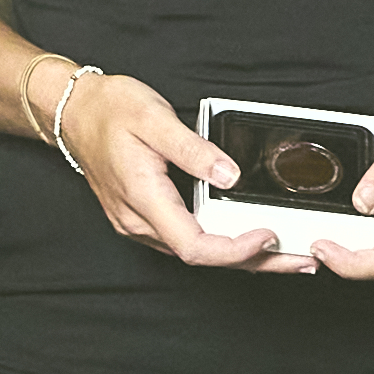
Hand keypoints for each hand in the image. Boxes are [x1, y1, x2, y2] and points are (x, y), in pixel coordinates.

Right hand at [53, 71, 282, 268]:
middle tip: (301, 259)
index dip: (236, 250)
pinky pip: (187, 240)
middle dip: (254, 262)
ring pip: (196, 253)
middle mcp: (140, 222)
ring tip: (285, 254)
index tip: (270, 236)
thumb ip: (193, 150)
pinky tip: (246, 238)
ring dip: (241, 258)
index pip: (195, 246)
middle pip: (202, 258)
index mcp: (143, 199)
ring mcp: (139, 224)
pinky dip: (221, 243)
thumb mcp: (153, 118)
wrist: (72, 111)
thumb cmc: (109, 110)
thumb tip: (230, 175)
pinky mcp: (144, 217)